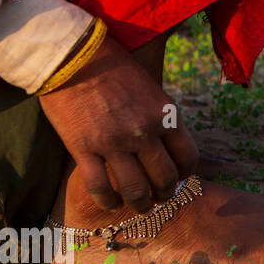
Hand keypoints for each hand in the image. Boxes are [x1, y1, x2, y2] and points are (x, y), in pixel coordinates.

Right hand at [38, 37, 198, 212]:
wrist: (75, 56)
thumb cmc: (115, 69)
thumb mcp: (152, 89)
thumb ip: (161, 118)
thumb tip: (169, 145)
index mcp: (166, 115)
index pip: (188, 157)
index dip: (185, 174)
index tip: (178, 178)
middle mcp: (144, 131)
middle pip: (165, 178)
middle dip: (165, 193)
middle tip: (159, 198)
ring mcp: (114, 142)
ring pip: (136, 189)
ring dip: (141, 204)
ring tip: (140, 206)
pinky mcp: (83, 148)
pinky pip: (100, 187)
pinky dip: (108, 201)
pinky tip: (110, 203)